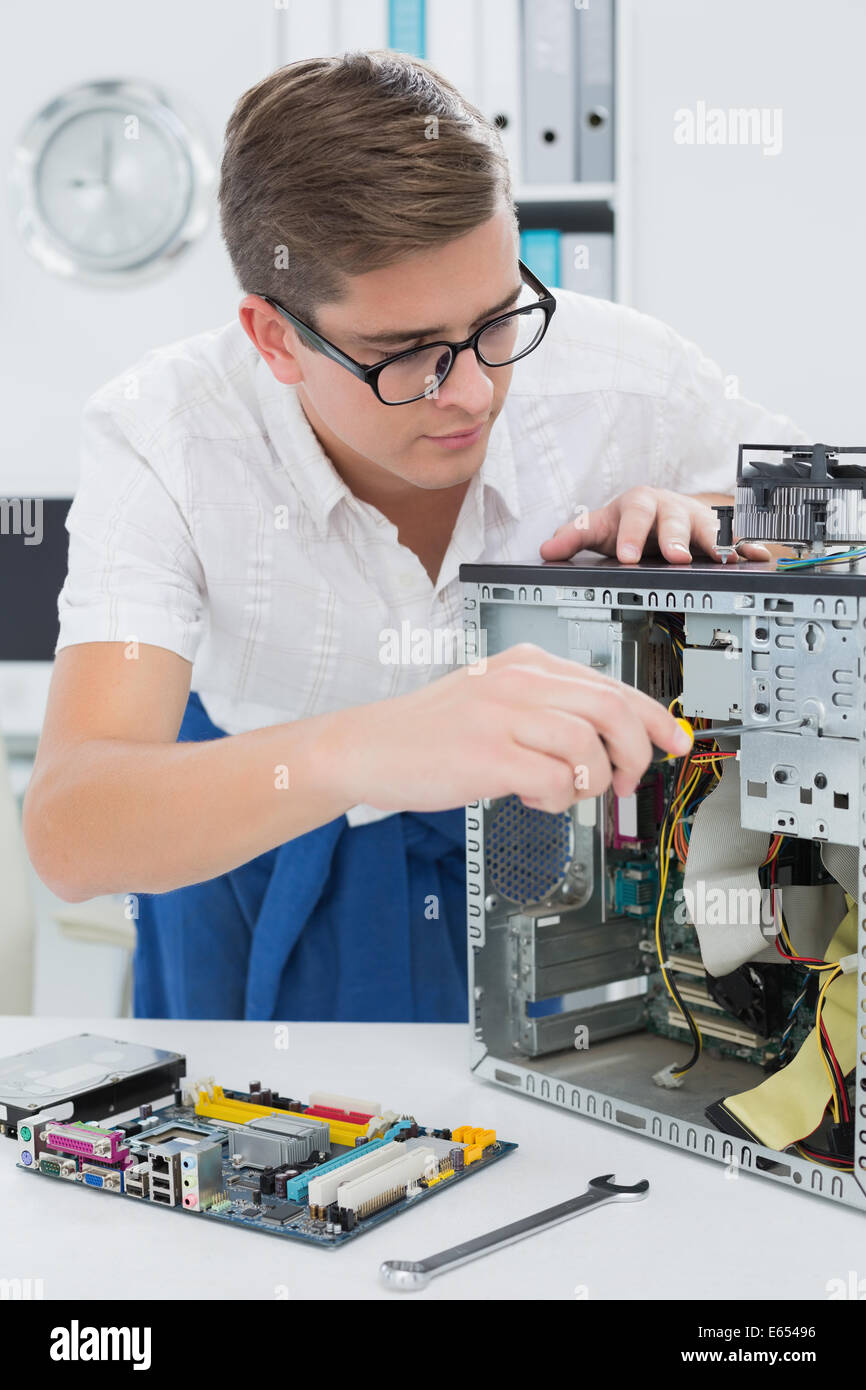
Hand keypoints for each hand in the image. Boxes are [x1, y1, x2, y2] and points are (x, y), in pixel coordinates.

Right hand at [328, 643, 693, 815]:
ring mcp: (502, 716)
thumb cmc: (431, 730)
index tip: (675, 740)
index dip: (654, 717)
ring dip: (592, 780)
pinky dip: (558, 798)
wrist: (366, 746)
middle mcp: (519, 682)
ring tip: (570, 792)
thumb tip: (612, 736)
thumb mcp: (494, 697)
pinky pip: (556, 780)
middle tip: (624, 780)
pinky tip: (536, 798)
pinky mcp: (487, 755)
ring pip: (588, 746)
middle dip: (634, 753)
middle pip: (612, 710)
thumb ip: (548, 707)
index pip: (612, 684)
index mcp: (527, 664)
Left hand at [540, 486, 771, 564]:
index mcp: (640, 503)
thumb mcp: (599, 527)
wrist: (660, 512)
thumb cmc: (629, 521)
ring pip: (707, 527)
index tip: (626, 557)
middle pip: (675, 518)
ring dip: (715, 543)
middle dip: (675, 538)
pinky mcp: (716, 533)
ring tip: (722, 560)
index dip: (631, 535)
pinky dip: (747, 548)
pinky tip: (757, 557)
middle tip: (674, 558)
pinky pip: (735, 539)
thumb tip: (546, 549)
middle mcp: (670, 507)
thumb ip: (573, 537)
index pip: (634, 514)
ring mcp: (696, 519)